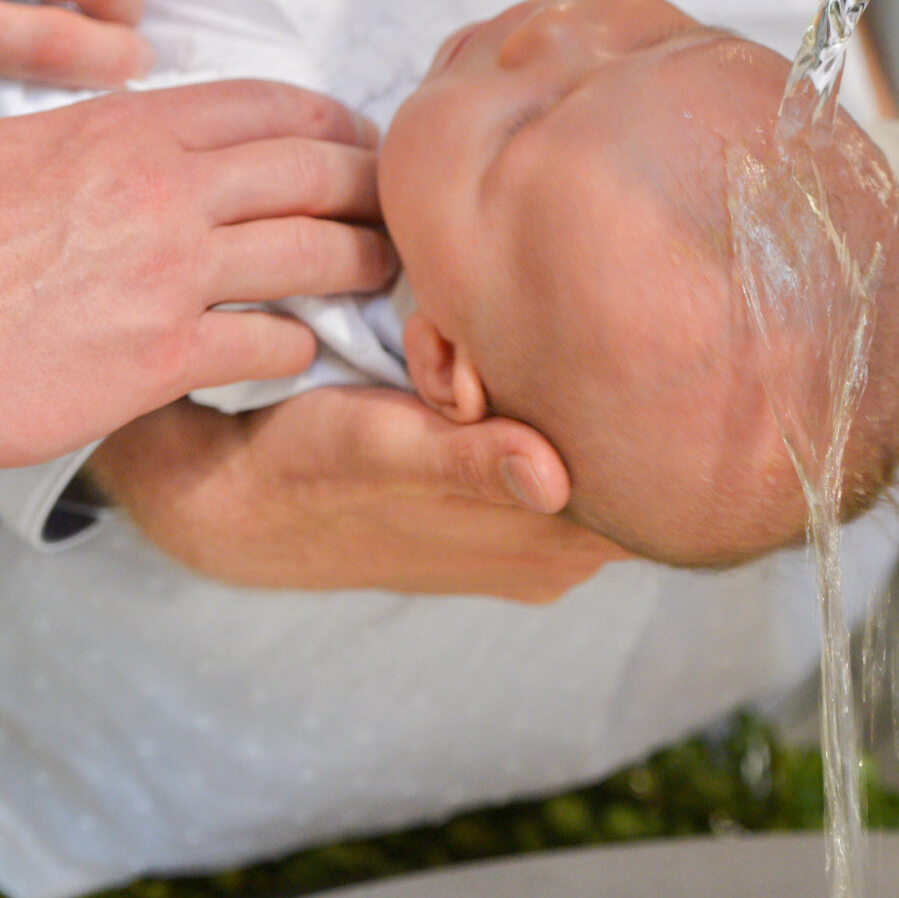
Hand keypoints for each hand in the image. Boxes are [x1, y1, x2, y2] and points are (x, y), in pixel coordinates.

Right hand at [0, 81, 394, 468]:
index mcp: (129, 129)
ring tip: (386, 275)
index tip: (360, 138)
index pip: (268, 105)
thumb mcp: (13, 147)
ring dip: (365, 263)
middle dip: (373, 186)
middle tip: (400, 205)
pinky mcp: (168, 356)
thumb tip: (149, 136)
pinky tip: (303, 348)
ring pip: (315, 253)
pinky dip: (298, 345)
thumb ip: (100, 136)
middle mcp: (167, 191)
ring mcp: (174, 274)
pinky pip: (272, 342)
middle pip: (314, 170)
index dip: (333, 121)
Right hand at [90, 390, 632, 601]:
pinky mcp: (509, 527)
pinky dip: (535, 415)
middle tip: (528, 343)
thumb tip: (552, 477)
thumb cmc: (313, 460)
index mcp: (552, 546)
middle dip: (593, 394)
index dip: (633, 402)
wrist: (243, 500)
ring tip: (490, 367)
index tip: (592, 340)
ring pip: (590, 453)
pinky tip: (491, 382)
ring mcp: (538, 545)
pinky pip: (555, 458)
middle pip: (626, 459)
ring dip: (559, 400)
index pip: (655, 476)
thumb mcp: (386, 446)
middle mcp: (560, 556)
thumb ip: (473, 462)